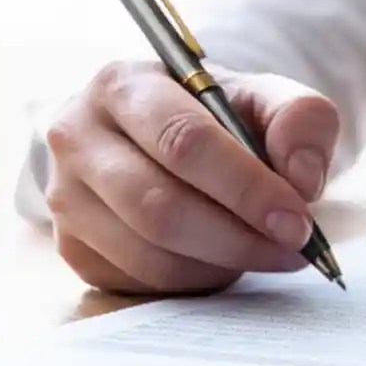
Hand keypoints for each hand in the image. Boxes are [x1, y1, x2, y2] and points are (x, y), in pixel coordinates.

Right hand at [45, 61, 339, 294]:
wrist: (165, 137)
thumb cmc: (219, 116)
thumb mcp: (266, 98)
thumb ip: (300, 120)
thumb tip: (302, 179)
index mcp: (124, 85)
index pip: (184, 142)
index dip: (247, 188)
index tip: (297, 221)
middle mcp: (77, 137)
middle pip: (159, 206)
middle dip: (239, 237)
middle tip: (293, 248)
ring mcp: (64, 196)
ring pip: (149, 252)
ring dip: (222, 262)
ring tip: (267, 250)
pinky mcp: (72, 246)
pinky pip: (140, 280)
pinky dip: (196, 279)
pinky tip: (225, 258)